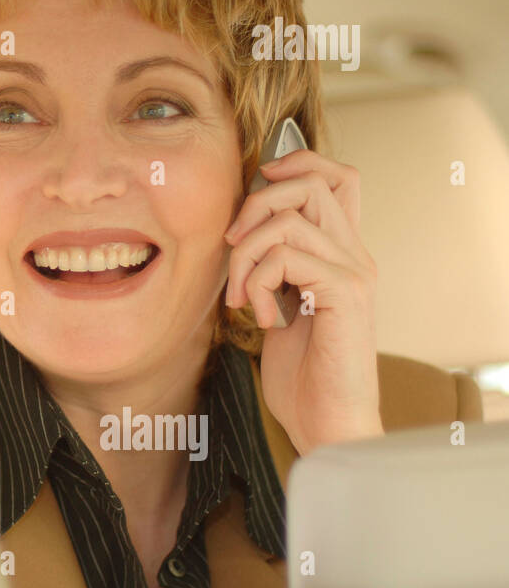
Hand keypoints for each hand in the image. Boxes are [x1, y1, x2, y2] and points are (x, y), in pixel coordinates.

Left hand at [223, 149, 382, 455]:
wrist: (327, 425)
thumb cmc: (302, 375)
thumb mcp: (279, 306)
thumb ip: (272, 267)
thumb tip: (236, 233)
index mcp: (341, 253)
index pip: (337, 177)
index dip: (297, 162)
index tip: (257, 184)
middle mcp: (355, 255)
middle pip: (310, 183)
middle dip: (254, 205)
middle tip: (231, 248)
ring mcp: (355, 273)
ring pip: (288, 219)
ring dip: (245, 255)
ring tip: (240, 296)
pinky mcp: (346, 294)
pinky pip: (286, 257)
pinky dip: (258, 282)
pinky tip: (262, 317)